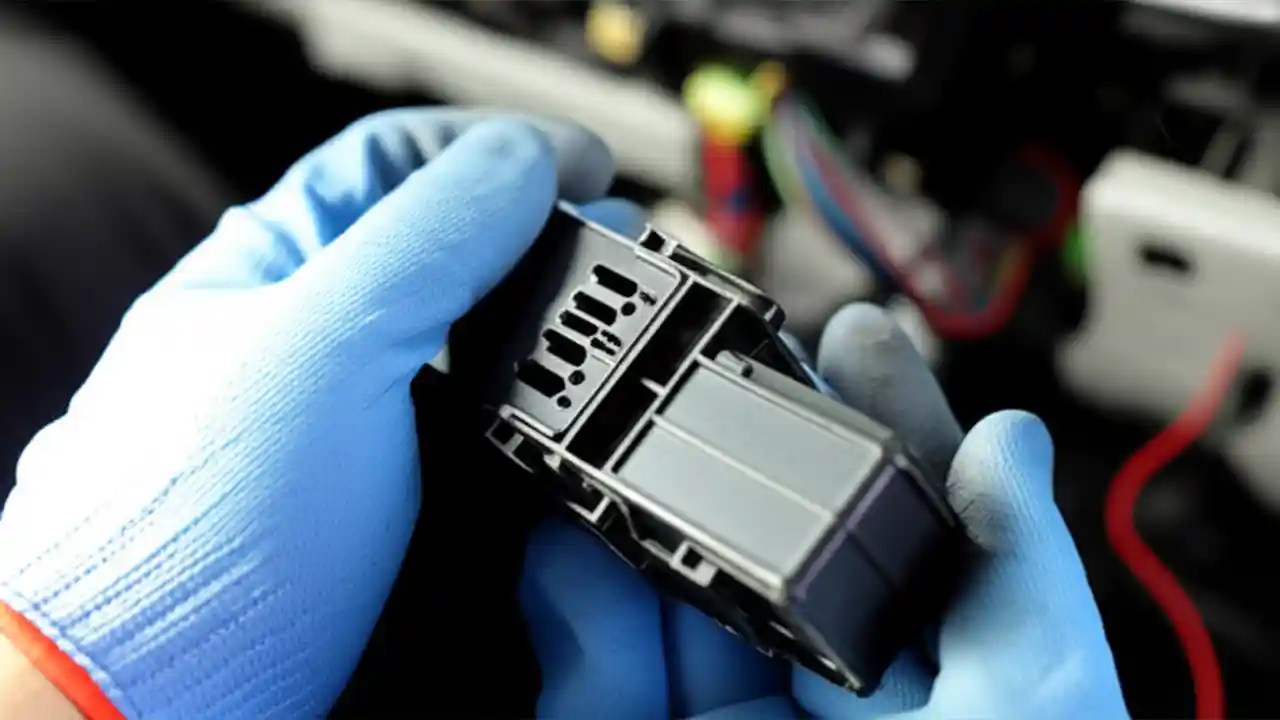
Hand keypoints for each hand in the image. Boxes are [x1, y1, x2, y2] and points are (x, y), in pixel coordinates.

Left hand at [0, 108, 613, 717]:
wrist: (160, 707)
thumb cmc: (193, 537)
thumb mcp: (325, 348)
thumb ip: (431, 240)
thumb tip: (526, 164)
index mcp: (269, 273)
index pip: (393, 161)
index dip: (493, 148)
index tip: (584, 169)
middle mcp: (308, 347)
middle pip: (438, 252)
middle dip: (532, 240)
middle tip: (612, 255)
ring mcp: (348, 436)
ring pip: (464, 353)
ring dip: (537, 333)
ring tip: (604, 335)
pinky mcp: (383, 516)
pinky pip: (474, 443)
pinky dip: (526, 423)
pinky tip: (559, 430)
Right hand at [521, 303, 1129, 718]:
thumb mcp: (1029, 711)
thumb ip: (1017, 581)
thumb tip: (1013, 444)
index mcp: (935, 688)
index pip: (901, 526)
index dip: (880, 423)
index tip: (849, 338)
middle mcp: (826, 706)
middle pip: (767, 548)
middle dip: (729, 460)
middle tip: (699, 375)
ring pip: (665, 605)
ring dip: (635, 524)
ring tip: (614, 447)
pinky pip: (590, 678)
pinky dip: (572, 612)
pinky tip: (563, 546)